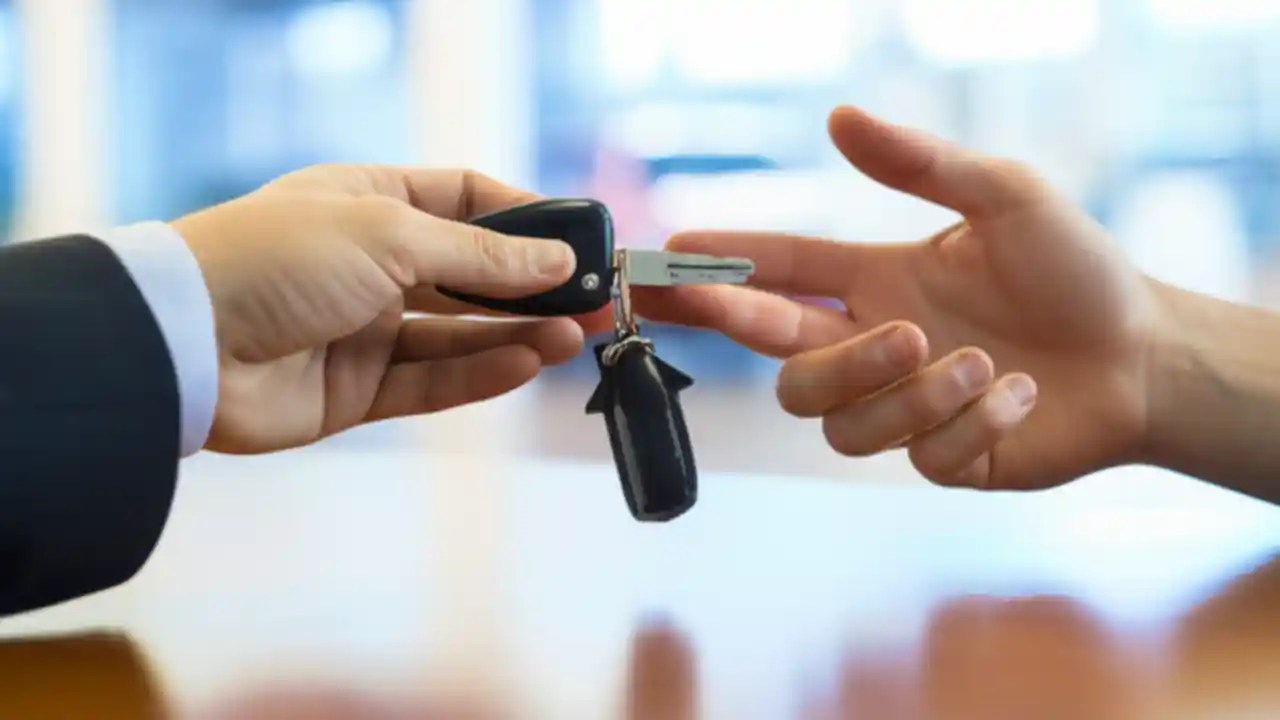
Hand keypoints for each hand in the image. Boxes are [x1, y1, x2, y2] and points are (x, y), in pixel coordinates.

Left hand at [175, 165, 593, 453]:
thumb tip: (556, 261)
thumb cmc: (273, 259)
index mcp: (368, 200)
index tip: (576, 237)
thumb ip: (478, 256)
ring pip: (458, 333)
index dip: (522, 216)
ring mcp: (362, 328)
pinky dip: (480, 375)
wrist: (181, 344)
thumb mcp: (389, 236)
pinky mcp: (355, 389)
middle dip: (531, 286)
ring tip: (574, 335)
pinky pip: (431, 381)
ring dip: (516, 333)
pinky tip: (527, 363)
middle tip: (594, 299)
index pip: (463, 199)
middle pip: (469, 273)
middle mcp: (369, 262)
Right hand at [637, 106, 1162, 490]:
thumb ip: (920, 164)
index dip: (718, 271)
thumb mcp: (1006, 197)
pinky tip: (1022, 394)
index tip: (663, 262)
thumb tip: (837, 117)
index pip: (776, 276)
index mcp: (876, 282)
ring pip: (844, 424)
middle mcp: (875, 347)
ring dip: (916, 393)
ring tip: (986, 363)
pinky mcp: (945, 458)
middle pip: (787, 368)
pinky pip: (923, 457)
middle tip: (895, 331)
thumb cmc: (1074, 270)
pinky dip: (974, 424)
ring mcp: (905, 409)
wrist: (1146, 355)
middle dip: (816, 357)